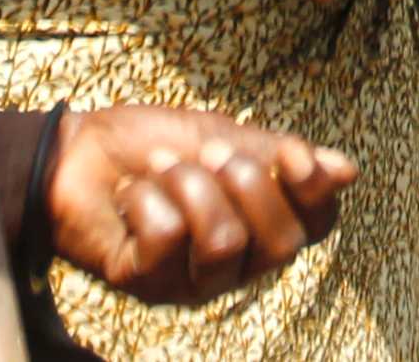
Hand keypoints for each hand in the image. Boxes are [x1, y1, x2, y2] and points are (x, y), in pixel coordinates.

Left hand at [42, 107, 355, 305]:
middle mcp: (237, 262)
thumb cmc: (146, 144)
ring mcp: (193, 280)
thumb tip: (346, 170)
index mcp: (261, 222)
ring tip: (160, 167)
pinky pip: (168, 240)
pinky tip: (129, 195)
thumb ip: (273, 155)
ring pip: (225, 242)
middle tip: (208, 152)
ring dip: (188, 185)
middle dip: (247, 183)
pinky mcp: (148, 284)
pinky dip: (146, 199)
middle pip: (282, 242)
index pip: (319, 225)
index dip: (315, 193)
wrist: (72, 150)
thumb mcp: (215, 134)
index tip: (292, 156)